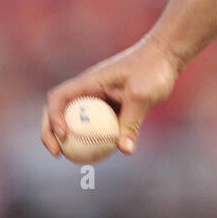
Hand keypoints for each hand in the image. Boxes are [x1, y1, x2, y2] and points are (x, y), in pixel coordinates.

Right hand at [41, 36, 182, 156]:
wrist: (166, 57)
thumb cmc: (153, 70)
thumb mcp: (142, 95)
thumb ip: (131, 122)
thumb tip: (124, 150)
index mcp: (89, 82)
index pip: (59, 98)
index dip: (54, 117)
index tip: (64, 135)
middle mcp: (89, 90)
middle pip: (59, 111)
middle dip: (50, 132)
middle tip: (57, 154)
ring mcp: (98, 99)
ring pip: (76, 120)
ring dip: (70, 138)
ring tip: (74, 160)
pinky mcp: (111, 107)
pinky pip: (98, 126)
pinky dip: (94, 139)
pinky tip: (102, 155)